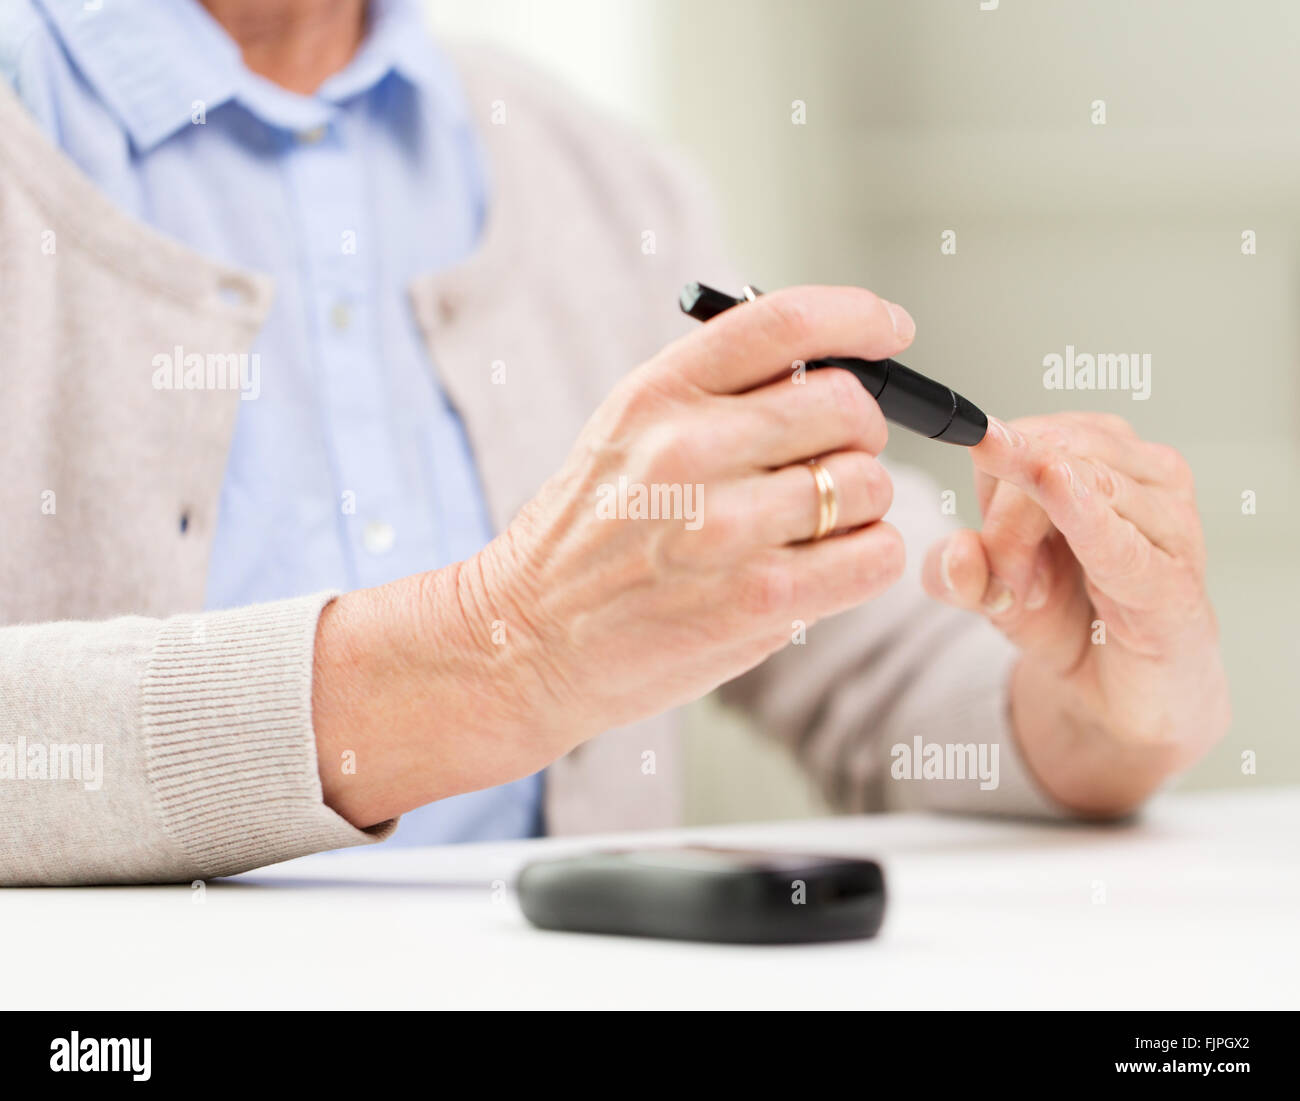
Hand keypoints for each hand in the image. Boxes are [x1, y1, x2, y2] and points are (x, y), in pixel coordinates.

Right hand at [316, 286, 915, 826]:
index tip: (890, 330)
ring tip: (810, 527)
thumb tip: (829, 367)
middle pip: (846, 405)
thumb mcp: (625, 434)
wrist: (528, 639)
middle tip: (830, 460)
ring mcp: (725, 527)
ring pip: (868, 483)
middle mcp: (690, 449)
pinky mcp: (758, 600)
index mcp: (657, 395)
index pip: (785, 322)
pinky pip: (875, 555)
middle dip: (858, 432)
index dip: (858, 317)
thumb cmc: (587, 538)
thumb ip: (714, 394)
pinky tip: (827, 565)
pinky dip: (868, 558)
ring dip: (859, 505)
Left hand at [920, 412, 1229, 814]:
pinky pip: (1122, 540)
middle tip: (1003, 583)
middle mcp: (1143, 472)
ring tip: (1031, 597)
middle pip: (1052, 452)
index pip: (1029, 433)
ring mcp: (1171, 522)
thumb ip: (954, 572)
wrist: (1124, 695)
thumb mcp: (989, 591)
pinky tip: (1068, 499)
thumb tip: (956, 549)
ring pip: (1079, 488)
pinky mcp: (1175, 582)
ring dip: (1028, 550)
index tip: (986, 548)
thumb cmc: (1069, 620)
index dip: (991, 482)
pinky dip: (1088, 519)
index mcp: (1097, 454)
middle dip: (1006, 520)